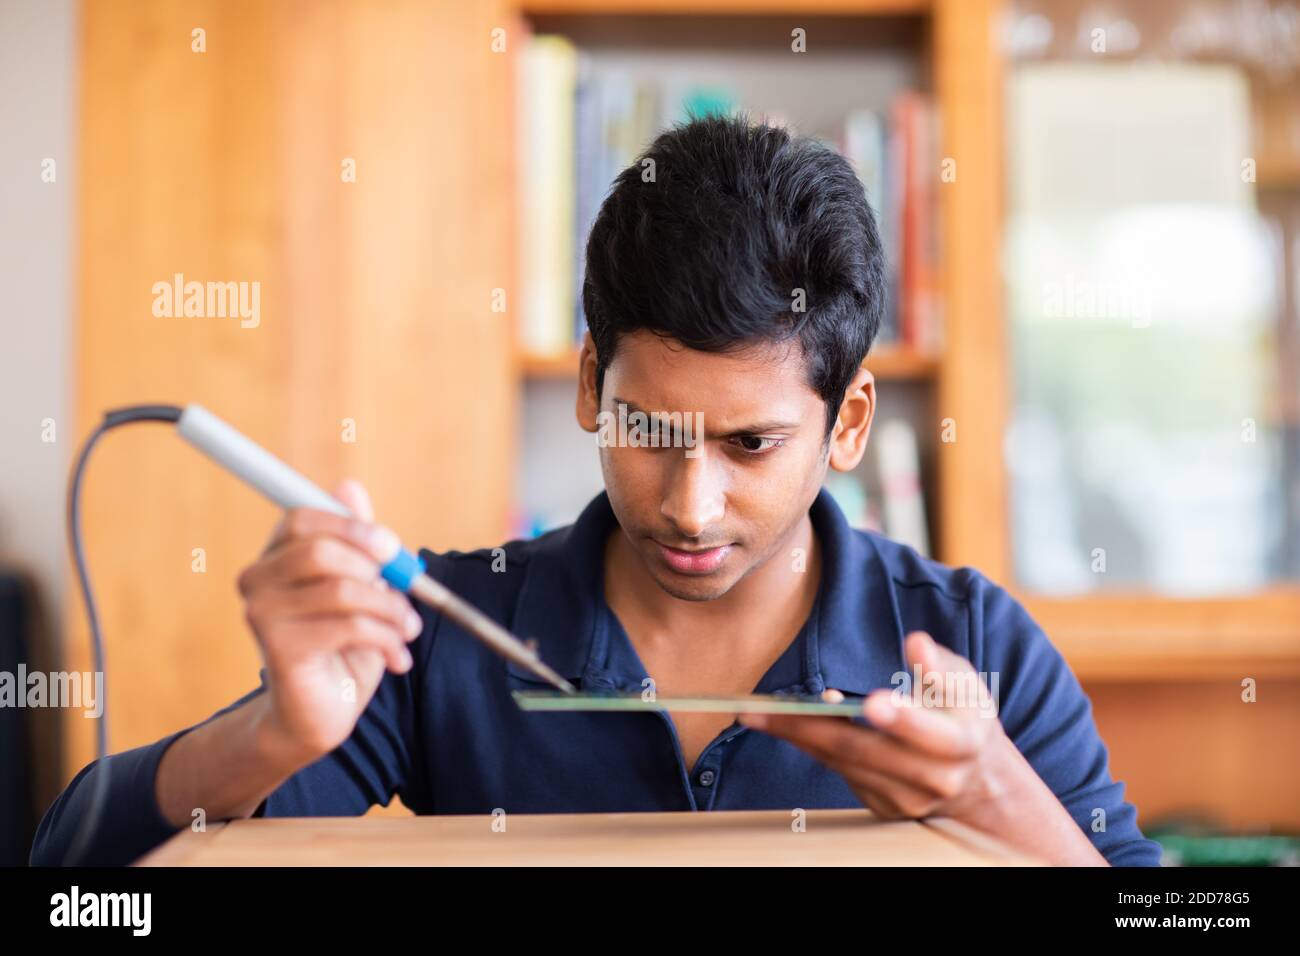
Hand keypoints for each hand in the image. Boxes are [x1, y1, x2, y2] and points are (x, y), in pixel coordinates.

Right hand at [237, 479, 423, 760]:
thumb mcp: (360, 585)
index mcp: (275, 556)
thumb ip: (355, 540)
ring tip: (407, 629)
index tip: (391, 546)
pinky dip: (386, 638)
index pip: (304, 518)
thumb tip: (350, 487)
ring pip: (343, 590)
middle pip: (321, 551)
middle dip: (376, 567)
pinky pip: (350, 627)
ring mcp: (263, 615)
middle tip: (408, 588)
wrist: (323, 711)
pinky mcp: (280, 649)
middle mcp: (257, 580)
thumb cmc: (342, 643)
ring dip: (391, 609)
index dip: (351, 525)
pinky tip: (396, 657)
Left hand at [740, 631, 1105, 864]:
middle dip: (810, 727)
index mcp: (959, 744)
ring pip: (842, 763)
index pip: (928, 733)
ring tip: (756, 713)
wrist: (975, 781)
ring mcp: (903, 800)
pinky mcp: (882, 807)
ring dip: (797, 736)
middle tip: (764, 710)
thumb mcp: (965, 686)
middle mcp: (931, 779)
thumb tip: (916, 644)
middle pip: (863, 751)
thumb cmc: (962, 718)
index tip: (873, 702)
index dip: (902, 719)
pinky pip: (839, 773)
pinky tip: (784, 724)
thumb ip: (938, 665)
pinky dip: (811, 746)